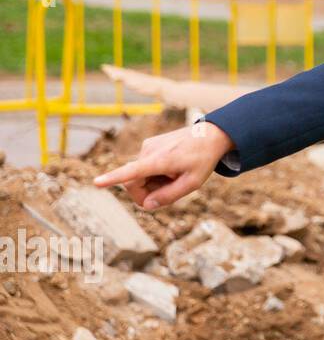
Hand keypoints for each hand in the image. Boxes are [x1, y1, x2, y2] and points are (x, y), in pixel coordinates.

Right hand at [91, 121, 233, 210]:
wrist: (211, 135)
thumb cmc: (203, 160)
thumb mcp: (192, 183)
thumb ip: (169, 196)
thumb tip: (146, 205)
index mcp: (160, 161)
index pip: (132, 172)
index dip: (113, 179)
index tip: (96, 183)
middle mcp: (149, 151)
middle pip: (133, 182)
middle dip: (145, 194)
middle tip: (168, 194)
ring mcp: (147, 146)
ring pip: (139, 175)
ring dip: (153, 183)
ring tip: (175, 176)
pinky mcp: (149, 144)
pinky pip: (144, 166)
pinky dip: (154, 173)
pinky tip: (172, 168)